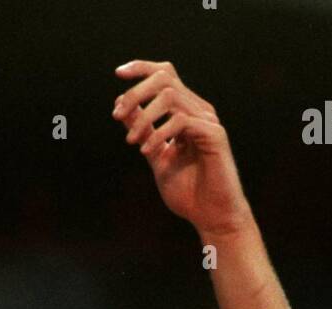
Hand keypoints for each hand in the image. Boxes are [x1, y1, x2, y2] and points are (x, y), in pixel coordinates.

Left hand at [112, 60, 251, 238]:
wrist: (212, 217)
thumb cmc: (188, 193)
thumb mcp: (155, 157)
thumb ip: (142, 132)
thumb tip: (122, 107)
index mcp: (185, 112)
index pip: (164, 75)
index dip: (141, 68)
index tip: (118, 73)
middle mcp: (198, 111)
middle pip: (165, 78)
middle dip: (136, 92)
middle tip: (117, 115)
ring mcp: (208, 121)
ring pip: (170, 96)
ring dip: (144, 117)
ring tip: (132, 142)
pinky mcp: (214, 135)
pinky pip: (181, 121)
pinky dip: (159, 134)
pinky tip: (147, 152)